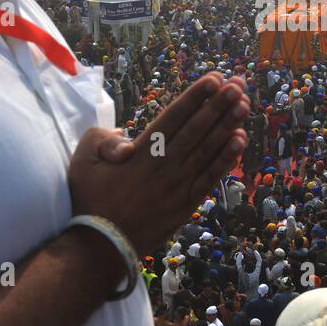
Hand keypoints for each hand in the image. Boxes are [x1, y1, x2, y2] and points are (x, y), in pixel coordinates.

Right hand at [69, 71, 248, 254]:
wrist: (102, 246)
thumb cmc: (90, 200)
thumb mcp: (82, 160)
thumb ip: (102, 140)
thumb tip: (125, 137)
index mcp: (140, 151)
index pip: (174, 117)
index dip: (195, 97)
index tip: (214, 80)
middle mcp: (164, 165)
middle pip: (197, 128)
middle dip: (218, 104)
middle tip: (238, 84)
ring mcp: (178, 185)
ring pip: (208, 149)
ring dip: (227, 125)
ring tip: (244, 104)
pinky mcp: (186, 203)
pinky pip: (210, 177)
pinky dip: (226, 159)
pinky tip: (240, 142)